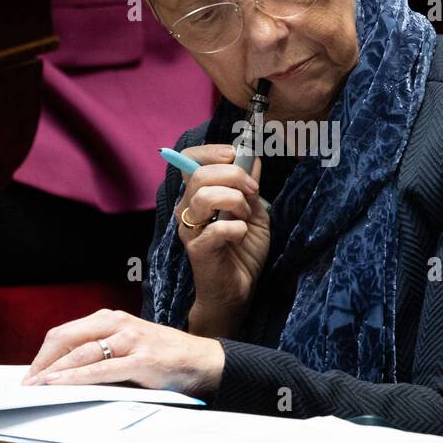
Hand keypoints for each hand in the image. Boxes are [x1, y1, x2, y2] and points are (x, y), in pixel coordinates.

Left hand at [21, 309, 225, 397]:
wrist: (204, 362)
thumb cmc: (164, 358)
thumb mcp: (129, 347)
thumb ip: (101, 354)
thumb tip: (63, 374)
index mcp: (111, 319)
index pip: (65, 333)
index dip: (43, 354)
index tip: (29, 374)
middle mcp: (118, 324)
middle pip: (66, 338)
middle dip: (41, 362)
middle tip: (26, 384)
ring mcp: (130, 340)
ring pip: (81, 353)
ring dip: (53, 372)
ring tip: (36, 387)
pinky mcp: (141, 360)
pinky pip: (102, 369)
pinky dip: (77, 378)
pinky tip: (61, 385)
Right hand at [173, 145, 270, 337]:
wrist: (238, 291)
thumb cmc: (242, 252)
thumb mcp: (254, 213)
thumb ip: (251, 187)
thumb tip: (253, 157)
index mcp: (198, 196)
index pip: (190, 160)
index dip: (212, 152)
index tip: (236, 157)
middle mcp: (188, 210)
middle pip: (200, 174)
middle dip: (234, 176)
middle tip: (253, 192)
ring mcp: (190, 230)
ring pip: (204, 196)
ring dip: (234, 200)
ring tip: (245, 215)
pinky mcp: (198, 249)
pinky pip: (217, 228)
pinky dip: (237, 228)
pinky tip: (240, 236)